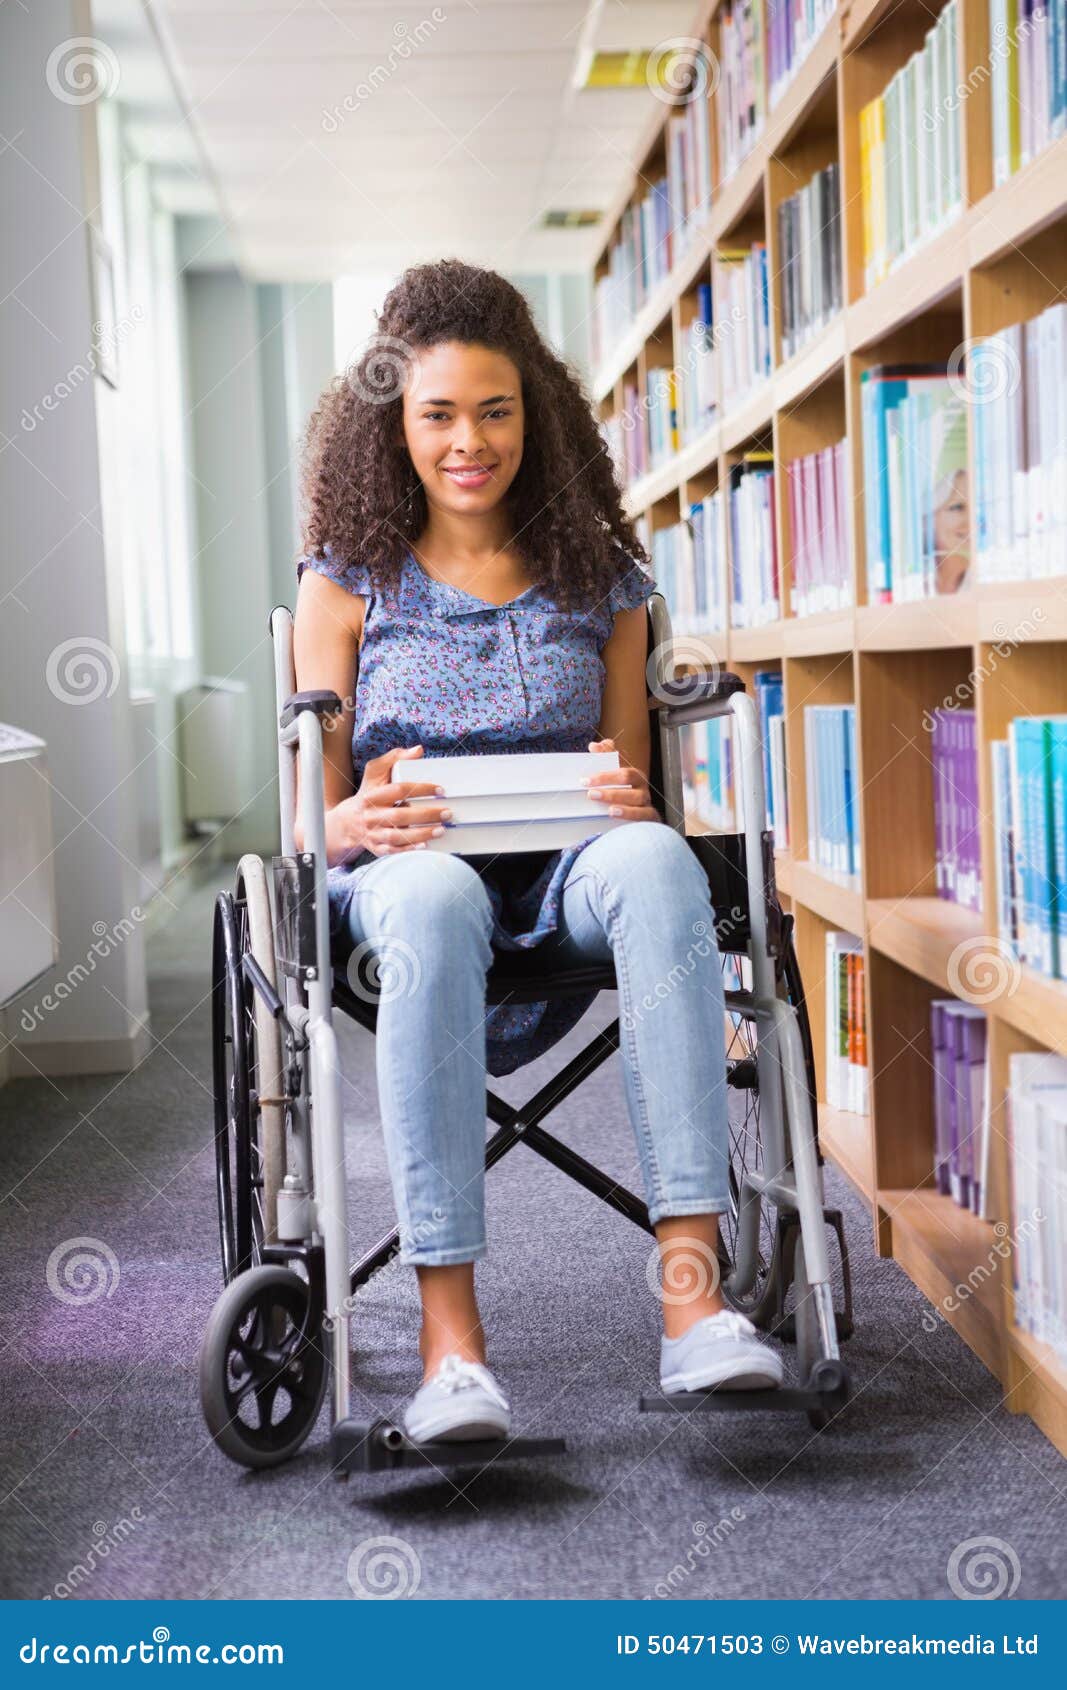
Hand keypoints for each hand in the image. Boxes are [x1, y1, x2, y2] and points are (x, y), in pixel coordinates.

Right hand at [325, 744, 452, 862]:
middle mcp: (371, 815)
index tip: (439, 790)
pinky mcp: (377, 847)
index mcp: (372, 795)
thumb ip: (395, 758)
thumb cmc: (369, 794)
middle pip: (399, 815)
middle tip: (446, 812)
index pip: (398, 790)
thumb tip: (418, 750)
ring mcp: (373, 833)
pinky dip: (409, 849)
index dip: (421, 789)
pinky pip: (394, 851)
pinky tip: (426, 846)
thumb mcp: (375, 772)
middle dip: (425, 815)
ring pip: (397, 836)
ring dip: (421, 834)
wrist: (348, 822)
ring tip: (441, 829)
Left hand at [583, 737, 660, 822]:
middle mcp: (641, 787)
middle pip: (629, 780)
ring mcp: (646, 802)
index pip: (620, 770)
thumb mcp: (615, 778)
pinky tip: (616, 815)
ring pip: (638, 799)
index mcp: (633, 776)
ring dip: (621, 801)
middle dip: (609, 785)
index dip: (604, 774)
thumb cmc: (625, 796)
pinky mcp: (649, 818)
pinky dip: (631, 815)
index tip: (585, 780)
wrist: (640, 820)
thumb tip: (594, 745)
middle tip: (591, 793)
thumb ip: (605, 760)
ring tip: (608, 809)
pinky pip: (644, 815)